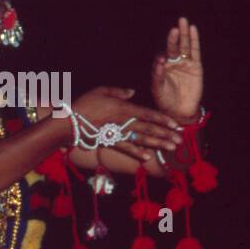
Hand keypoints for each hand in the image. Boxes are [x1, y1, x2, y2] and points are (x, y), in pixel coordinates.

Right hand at [70, 86, 185, 162]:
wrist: (69, 121)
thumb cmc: (84, 103)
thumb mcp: (101, 91)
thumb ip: (119, 91)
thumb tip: (132, 92)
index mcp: (124, 107)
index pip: (148, 113)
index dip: (163, 119)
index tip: (176, 124)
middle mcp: (124, 121)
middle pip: (149, 128)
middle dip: (166, 134)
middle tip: (180, 140)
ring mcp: (117, 133)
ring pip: (141, 139)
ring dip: (158, 144)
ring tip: (171, 148)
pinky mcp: (110, 142)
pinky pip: (126, 148)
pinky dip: (137, 153)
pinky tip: (148, 158)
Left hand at [151, 17, 203, 123]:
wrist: (180, 111)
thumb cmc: (165, 100)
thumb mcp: (158, 89)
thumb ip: (157, 75)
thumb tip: (160, 60)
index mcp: (162, 66)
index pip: (162, 55)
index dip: (163, 56)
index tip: (163, 59)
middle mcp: (173, 62)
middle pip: (174, 46)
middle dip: (174, 36)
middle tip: (175, 27)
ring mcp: (185, 63)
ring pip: (184, 45)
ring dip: (184, 33)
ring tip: (183, 21)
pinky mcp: (196, 66)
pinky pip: (195, 51)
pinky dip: (194, 40)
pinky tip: (192, 29)